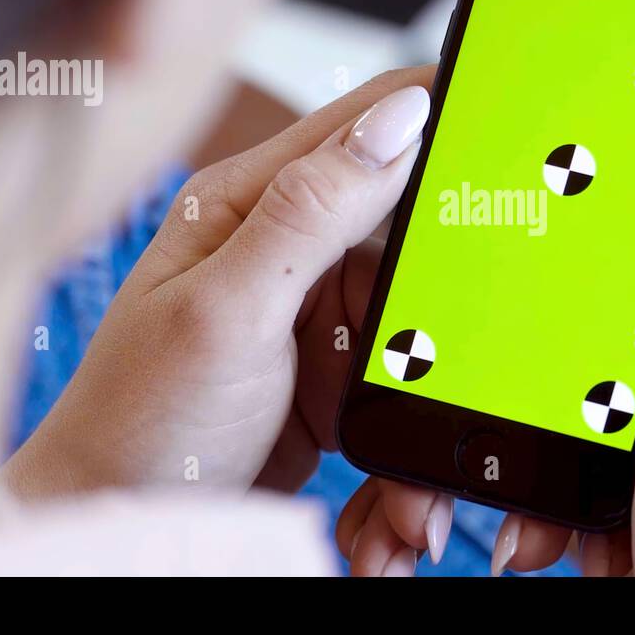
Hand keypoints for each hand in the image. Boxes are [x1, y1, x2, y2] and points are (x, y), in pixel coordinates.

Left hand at [3, 67, 433, 496]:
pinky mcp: (338, 364)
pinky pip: (407, 364)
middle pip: (411, 222)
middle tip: (473, 330)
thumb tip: (396, 119)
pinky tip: (399, 474)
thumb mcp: (226, 310)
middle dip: (451, 277)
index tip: (515, 136)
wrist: (119, 519)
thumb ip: (309, 212)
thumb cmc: (140, 418)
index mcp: (252, 198)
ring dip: (434, 367)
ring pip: (422, 304)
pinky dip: (414, 415)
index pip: (366, 124)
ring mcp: (316, 306)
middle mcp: (290, 242)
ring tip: (416, 448)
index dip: (444, 115)